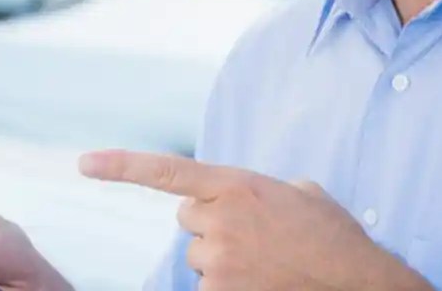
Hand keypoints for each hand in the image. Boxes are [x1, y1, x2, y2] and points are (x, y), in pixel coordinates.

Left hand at [79, 151, 432, 290]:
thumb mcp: (301, 194)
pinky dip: (232, 289)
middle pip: (188, 222)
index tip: (83, 163)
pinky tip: (265, 283)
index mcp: (237, 185)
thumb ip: (262, 189)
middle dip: (213, 228)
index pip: (167, 171)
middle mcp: (220, 219)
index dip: (122, 166)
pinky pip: (210, 290)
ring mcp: (218, 261)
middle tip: (256, 238)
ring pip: (200, 259)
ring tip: (270, 265)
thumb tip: (255, 200)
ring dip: (226, 262)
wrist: (357, 281)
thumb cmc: (335, 238)